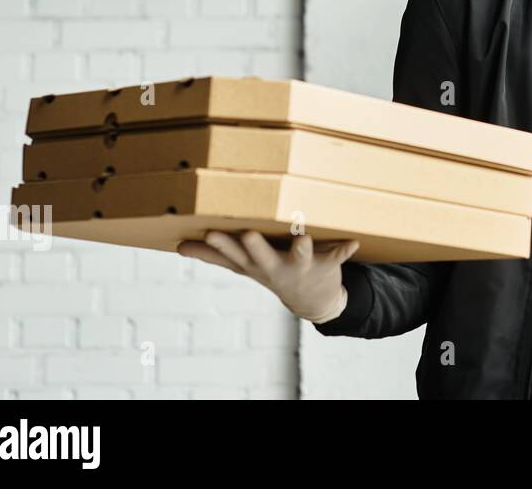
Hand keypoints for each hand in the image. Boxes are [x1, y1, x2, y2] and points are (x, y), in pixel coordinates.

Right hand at [177, 230, 359, 322]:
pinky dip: (344, 250)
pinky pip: (336, 256)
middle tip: (247, 234)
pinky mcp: (325, 264)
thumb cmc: (273, 271)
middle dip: (254, 247)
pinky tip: (353, 243)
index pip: (232, 255)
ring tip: (303, 238)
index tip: (207, 232)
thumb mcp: (243, 267)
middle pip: (261, 257)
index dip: (220, 246)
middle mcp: (275, 267)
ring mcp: (301, 267)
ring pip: (300, 256)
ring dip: (302, 249)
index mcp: (254, 264)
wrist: (313, 300)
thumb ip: (213, 255)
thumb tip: (177, 246)